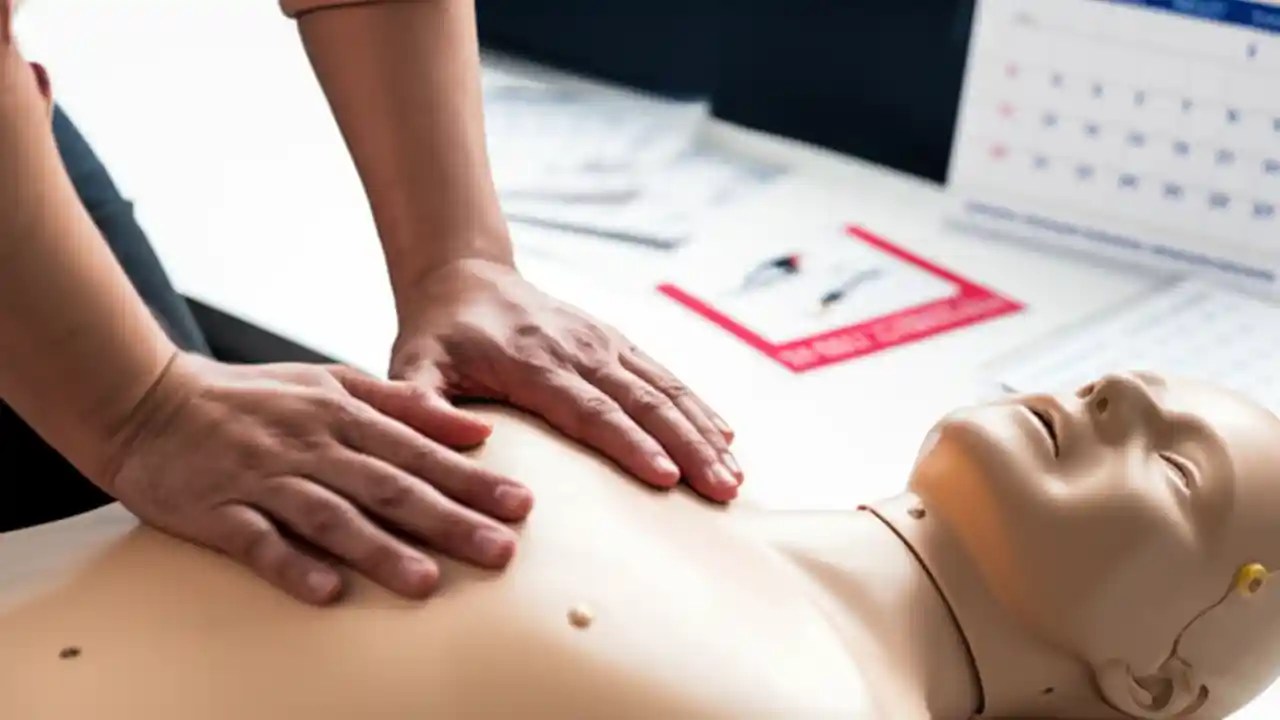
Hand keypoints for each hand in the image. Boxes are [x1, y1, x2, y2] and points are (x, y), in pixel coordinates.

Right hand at [100, 352, 533, 604]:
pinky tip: (327, 591)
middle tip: (499, 549)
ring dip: (381, 550)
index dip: (471, 479)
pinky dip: (292, 564)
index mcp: (343, 416)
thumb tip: (474, 429)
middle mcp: (313, 447)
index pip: (419, 452)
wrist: (149, 399)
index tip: (519, 504)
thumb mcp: (332, 382)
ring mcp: (266, 479)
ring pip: (332, 517)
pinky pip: (260, 542)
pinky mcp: (220, 510)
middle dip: (449, 519)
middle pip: (390, 487)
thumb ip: (404, 403)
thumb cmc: (252, 396)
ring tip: (426, 581)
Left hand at [389, 258, 741, 501]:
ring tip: (735, 476)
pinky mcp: (618, 343)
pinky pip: (666, 377)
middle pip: (643, 402)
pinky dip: (699, 407)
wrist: (465, 278)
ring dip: (703, 432)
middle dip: (687, 447)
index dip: (629, 443)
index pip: (589, 409)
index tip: (666, 478)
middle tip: (723, 490)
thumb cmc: (438, 336)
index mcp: (532, 362)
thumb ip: (420, 401)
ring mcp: (604, 343)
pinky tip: (726, 437)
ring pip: (665, 389)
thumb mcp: (413, 364)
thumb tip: (455, 438)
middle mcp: (579, 349)